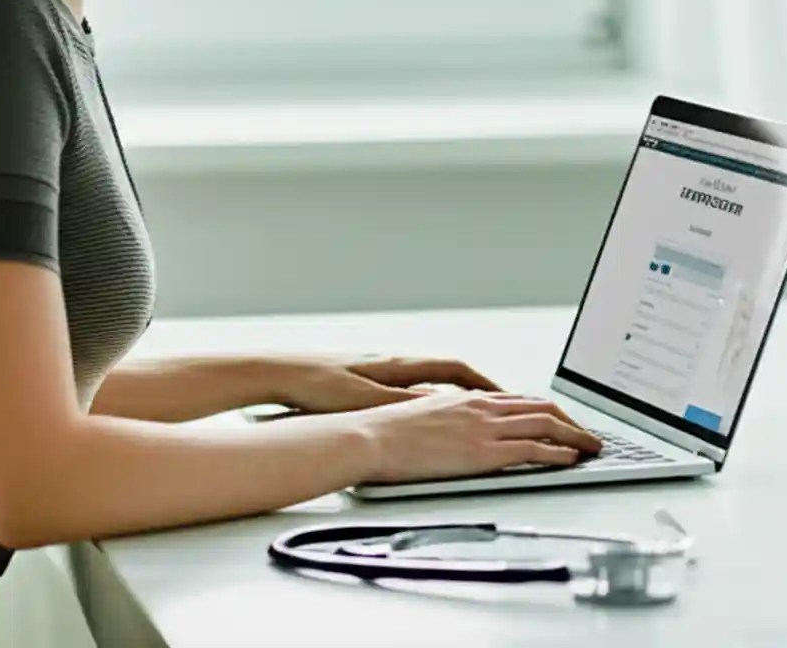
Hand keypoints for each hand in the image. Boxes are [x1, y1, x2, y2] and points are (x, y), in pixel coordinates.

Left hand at [263, 354, 503, 413]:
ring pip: (428, 384)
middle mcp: (393, 366)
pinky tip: (424, 420)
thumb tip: (439, 404)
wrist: (278, 374)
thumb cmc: (316, 384)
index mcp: (399, 366)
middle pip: (448, 374)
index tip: (508, 397)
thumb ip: (404, 403)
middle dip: (477, 390)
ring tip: (470, 415)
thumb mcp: (366, 398)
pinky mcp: (364, 384)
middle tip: (502, 406)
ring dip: (452, 397)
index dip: (485, 384)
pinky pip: (409, 393)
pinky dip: (426, 404)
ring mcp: (379, 374)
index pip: (456, 369)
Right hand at [354, 391, 603, 483]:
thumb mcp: (423, 416)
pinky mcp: (484, 450)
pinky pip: (533, 448)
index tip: (560, 419)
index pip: (519, 399)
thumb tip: (456, 432)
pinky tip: (570, 458)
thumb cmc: (386, 432)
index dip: (546, 409)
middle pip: (541, 407)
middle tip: (587, 433)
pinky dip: (557, 451)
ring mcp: (485, 427)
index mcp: (467, 398)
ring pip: (545, 423)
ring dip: (574, 435)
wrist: (370, 436)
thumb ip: (447, 419)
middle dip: (570, 420)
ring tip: (590, 446)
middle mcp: (482, 406)